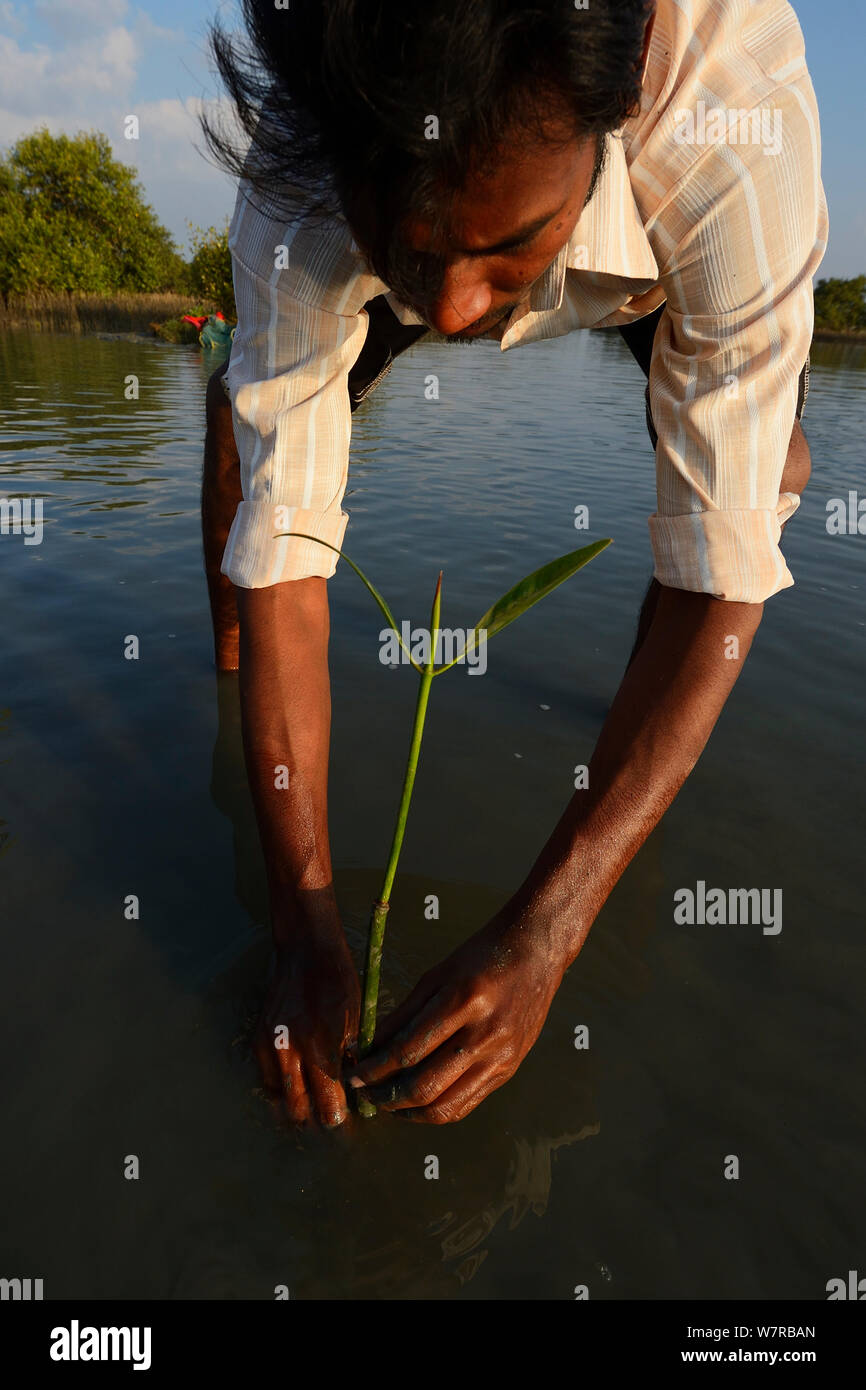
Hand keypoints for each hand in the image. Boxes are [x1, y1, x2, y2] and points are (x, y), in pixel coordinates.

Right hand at [255, 922, 360, 1128]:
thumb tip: (355, 1092)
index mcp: (320, 1044)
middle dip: (316, 1119)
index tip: (347, 1120)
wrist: (305, 950)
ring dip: (296, 1106)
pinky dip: (281, 1089)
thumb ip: (351, 1059)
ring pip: (279, 1099)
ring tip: (314, 1106)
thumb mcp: (355, 1020)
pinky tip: (297, 1085)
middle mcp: (290, 1050)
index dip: (338, 1117)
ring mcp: (270, 1045)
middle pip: (299, 1110)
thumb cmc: (339, 982)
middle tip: (331, 1117)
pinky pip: (267, 1079)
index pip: (327, 1103)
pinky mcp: (258, 1039)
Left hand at [345, 916, 563, 1123]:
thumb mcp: (435, 975)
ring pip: (446, 1106)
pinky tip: (419, 1103)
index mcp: (462, 1002)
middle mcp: (484, 1034)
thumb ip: (402, 1015)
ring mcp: (500, 1056)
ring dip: (409, 1112)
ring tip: (388, 1104)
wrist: (536, 951)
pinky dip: (437, 1109)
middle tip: (365, 1095)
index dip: (373, 1069)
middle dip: (386, 1097)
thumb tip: (370, 1051)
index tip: (353, 1076)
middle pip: (424, 1086)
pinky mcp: (509, 1069)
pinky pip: (468, 1103)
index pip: (407, 1050)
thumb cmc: (480, 956)